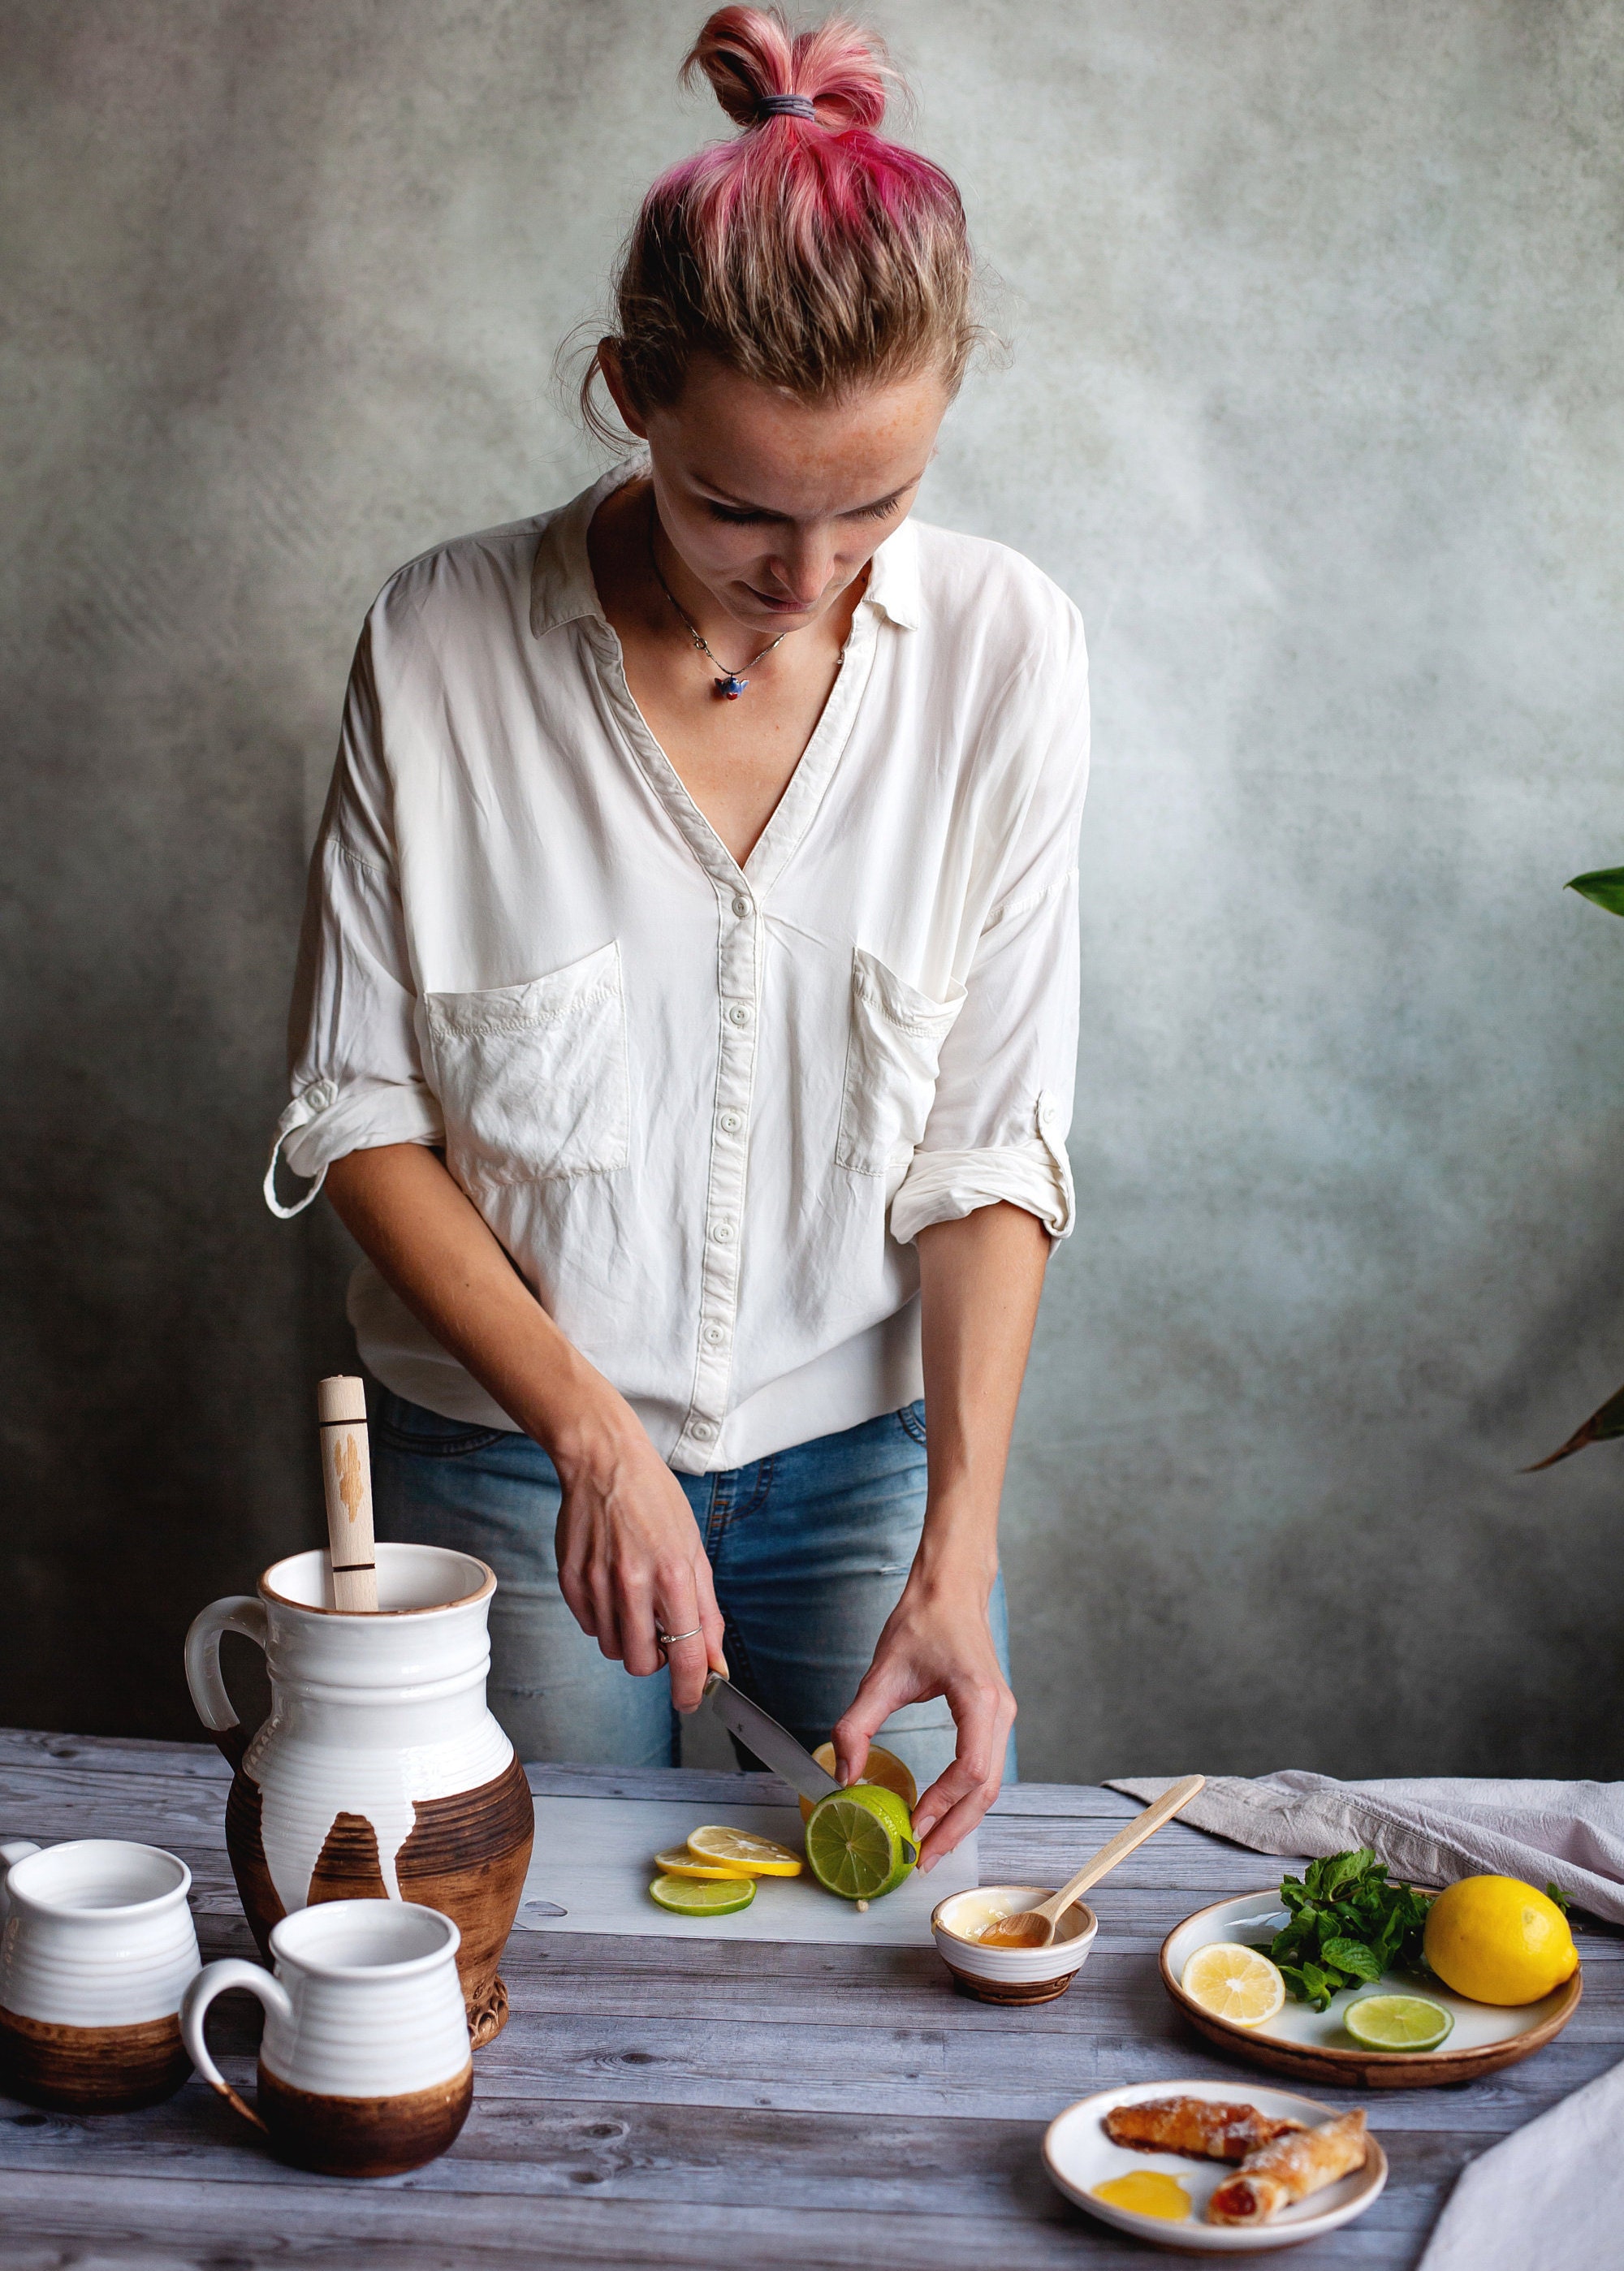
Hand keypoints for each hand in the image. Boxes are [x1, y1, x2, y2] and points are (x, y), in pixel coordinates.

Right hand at [552, 1401, 727, 1712]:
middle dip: (653, 1661)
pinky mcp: (570, 1580)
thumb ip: (706, 1612)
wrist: (605, 1463)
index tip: (690, 1700)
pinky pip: (589, 1626)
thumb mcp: (695, 1550)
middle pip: (640, 1663)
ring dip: (628, 1639)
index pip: (685, 1654)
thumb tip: (715, 1662)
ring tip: (635, 1603)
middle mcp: (634, 1583)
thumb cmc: (656, 1501)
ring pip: (612, 1649)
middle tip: (659, 1637)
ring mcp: (597, 1582)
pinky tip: (612, 1588)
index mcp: (674, 1575)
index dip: (689, 1688)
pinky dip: (604, 1619)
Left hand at [830, 1563, 1014, 1871]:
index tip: (914, 1827)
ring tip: (929, 1845)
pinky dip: (965, 1798)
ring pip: (990, 1784)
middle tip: (921, 1858)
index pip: (970, 1769)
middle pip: (987, 1789)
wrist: (950, 1588)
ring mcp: (1002, 1716)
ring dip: (961, 1819)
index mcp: (978, 1700)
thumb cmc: (923, 1621)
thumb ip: (857, 1726)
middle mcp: (1000, 1712)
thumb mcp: (881, 1673)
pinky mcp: (994, 1717)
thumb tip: (843, 1776)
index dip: (943, 1805)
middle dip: (955, 1829)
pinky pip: (986, 1768)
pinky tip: (940, 1813)